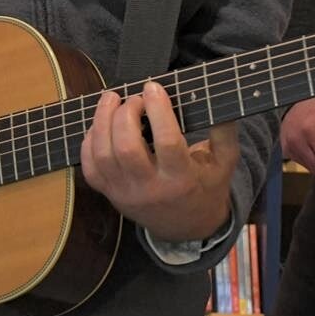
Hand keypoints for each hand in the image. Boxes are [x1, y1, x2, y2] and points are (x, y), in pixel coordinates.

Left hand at [78, 82, 235, 239]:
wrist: (186, 228)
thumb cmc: (206, 187)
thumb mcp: (225, 163)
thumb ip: (225, 132)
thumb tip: (216, 98)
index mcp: (182, 180)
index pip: (166, 142)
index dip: (158, 110)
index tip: (153, 87)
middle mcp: (150, 189)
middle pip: (127, 148)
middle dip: (125, 114)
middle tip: (133, 98)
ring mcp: (126, 193)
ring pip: (103, 155)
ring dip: (102, 121)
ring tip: (111, 99)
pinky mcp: (110, 194)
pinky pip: (89, 168)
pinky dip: (89, 142)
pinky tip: (100, 124)